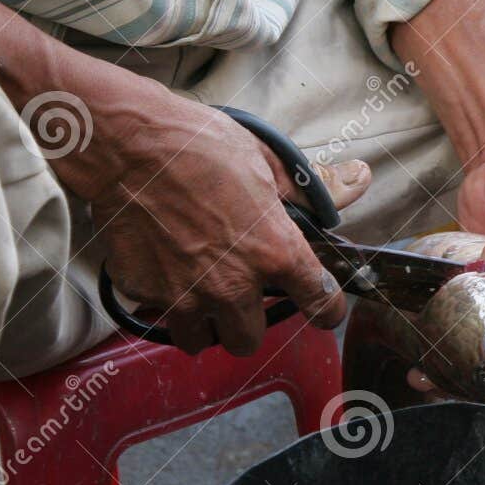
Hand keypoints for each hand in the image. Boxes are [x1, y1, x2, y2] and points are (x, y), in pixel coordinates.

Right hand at [0, 0, 372, 355]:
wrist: (124, 145)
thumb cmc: (197, 144)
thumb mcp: (265, 159)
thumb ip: (313, 186)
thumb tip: (360, 181)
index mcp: (274, 252)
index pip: (321, 306)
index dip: (326, 310)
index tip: (321, 306)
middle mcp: (234, 286)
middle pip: (250, 338)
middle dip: (249, 319)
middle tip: (242, 290)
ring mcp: (186, 296)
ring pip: (204, 340)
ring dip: (206, 322)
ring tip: (201, 289)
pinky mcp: (147, 295)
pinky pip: (163, 317)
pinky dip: (167, 304)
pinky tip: (166, 271)